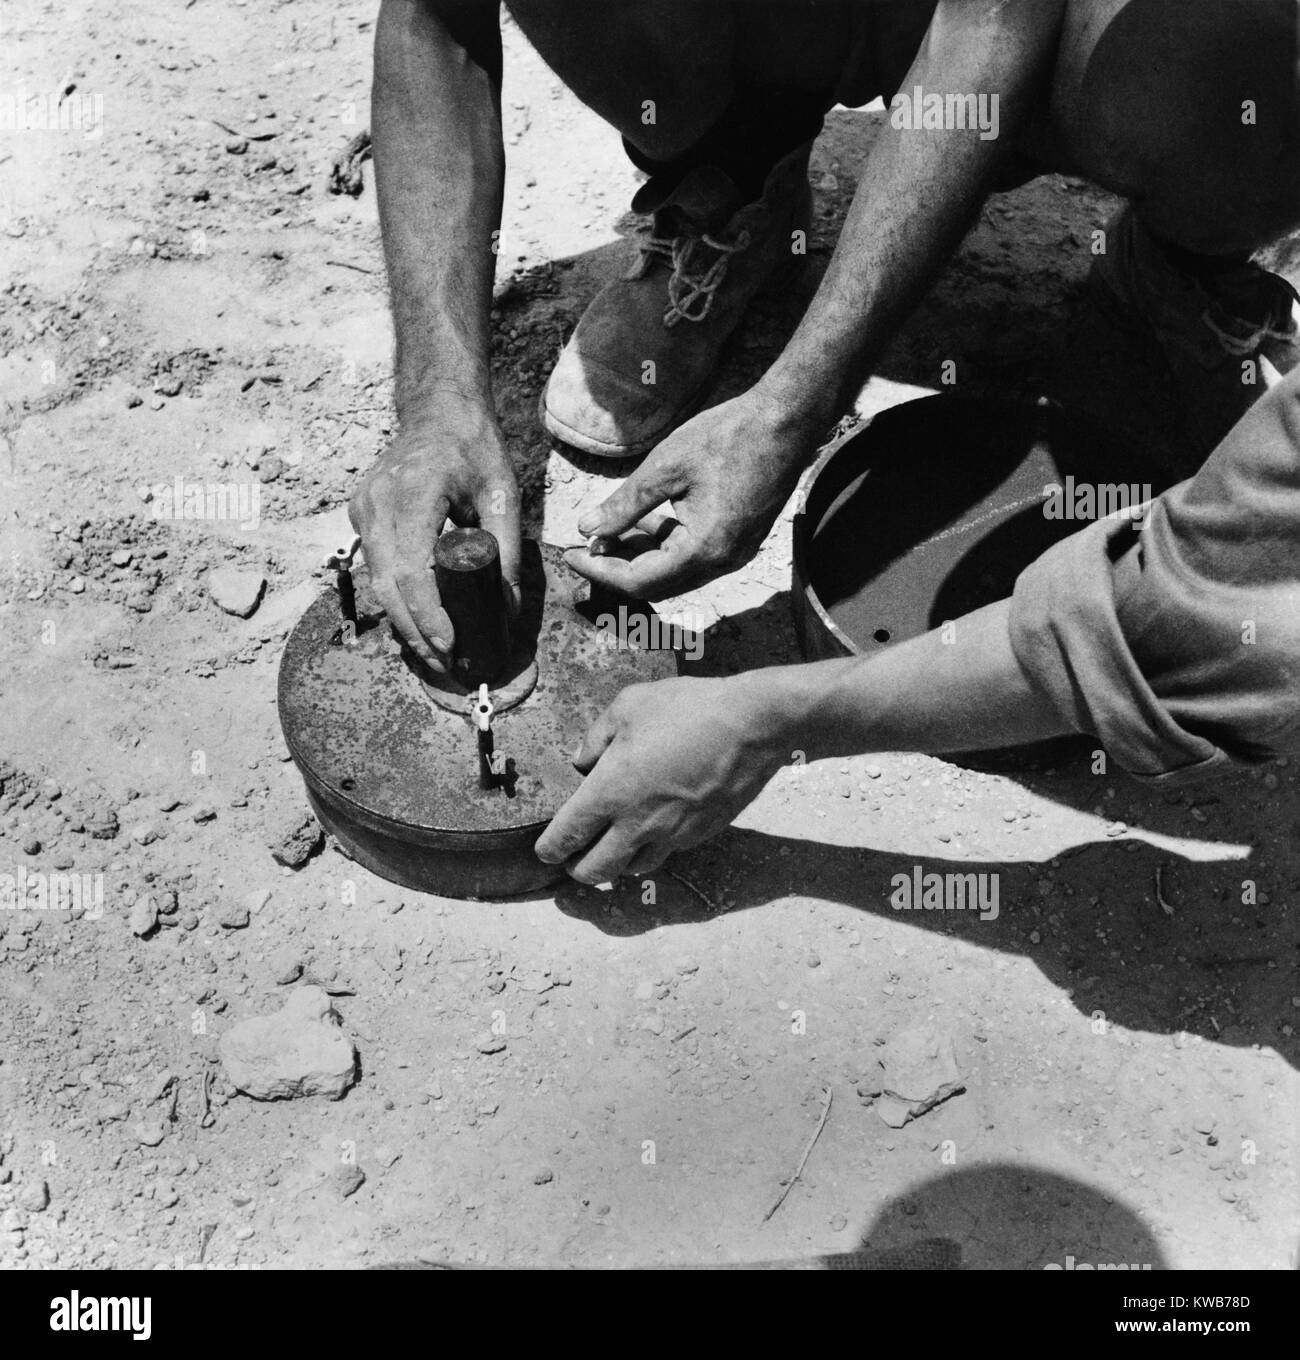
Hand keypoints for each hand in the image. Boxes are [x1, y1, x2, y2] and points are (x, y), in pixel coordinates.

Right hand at [348, 403, 520, 673]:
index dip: (427, 615)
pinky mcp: (361, 513)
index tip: (450, 646)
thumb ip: (506, 553)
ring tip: (434, 653)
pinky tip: (417, 621)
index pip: (412, 570)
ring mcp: (364, 508)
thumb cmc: (474, 446)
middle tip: (444, 664)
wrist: (438, 408)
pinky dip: (395, 597)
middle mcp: (378, 502)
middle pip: (388, 584)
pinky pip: (375, 565)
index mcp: (414, 492)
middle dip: (415, 631)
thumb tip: (508, 611)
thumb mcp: (502, 494)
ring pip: (377, 580)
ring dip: (403, 620)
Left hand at [535, 675, 792, 883]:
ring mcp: (672, 834)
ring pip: (633, 869)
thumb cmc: (687, 708)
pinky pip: (666, 853)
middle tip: (573, 860)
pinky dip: (651, 850)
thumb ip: (596, 738)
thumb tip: (582, 762)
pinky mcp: (700, 834)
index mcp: (610, 793)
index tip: (545, 851)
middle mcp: (637, 823)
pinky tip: (653, 831)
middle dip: (578, 870)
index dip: (550, 850)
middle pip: (596, 871)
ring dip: (616, 865)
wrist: (752, 725)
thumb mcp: (629, 706)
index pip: (567, 837)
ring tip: (612, 850)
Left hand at [564, 390, 816, 598]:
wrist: (787, 421)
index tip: (571, 554)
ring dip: (640, 556)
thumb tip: (588, 529)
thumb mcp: (665, 468)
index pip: (639, 581)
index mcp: (704, 550)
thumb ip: (624, 505)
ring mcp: (734, 554)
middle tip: (586, 545)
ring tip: (610, 529)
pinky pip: (693, 557)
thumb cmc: (729, 437)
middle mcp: (722, 562)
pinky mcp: (739, 541)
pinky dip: (665, 546)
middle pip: (656, 584)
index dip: (600, 570)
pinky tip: (645, 520)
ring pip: (674, 572)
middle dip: (617, 567)